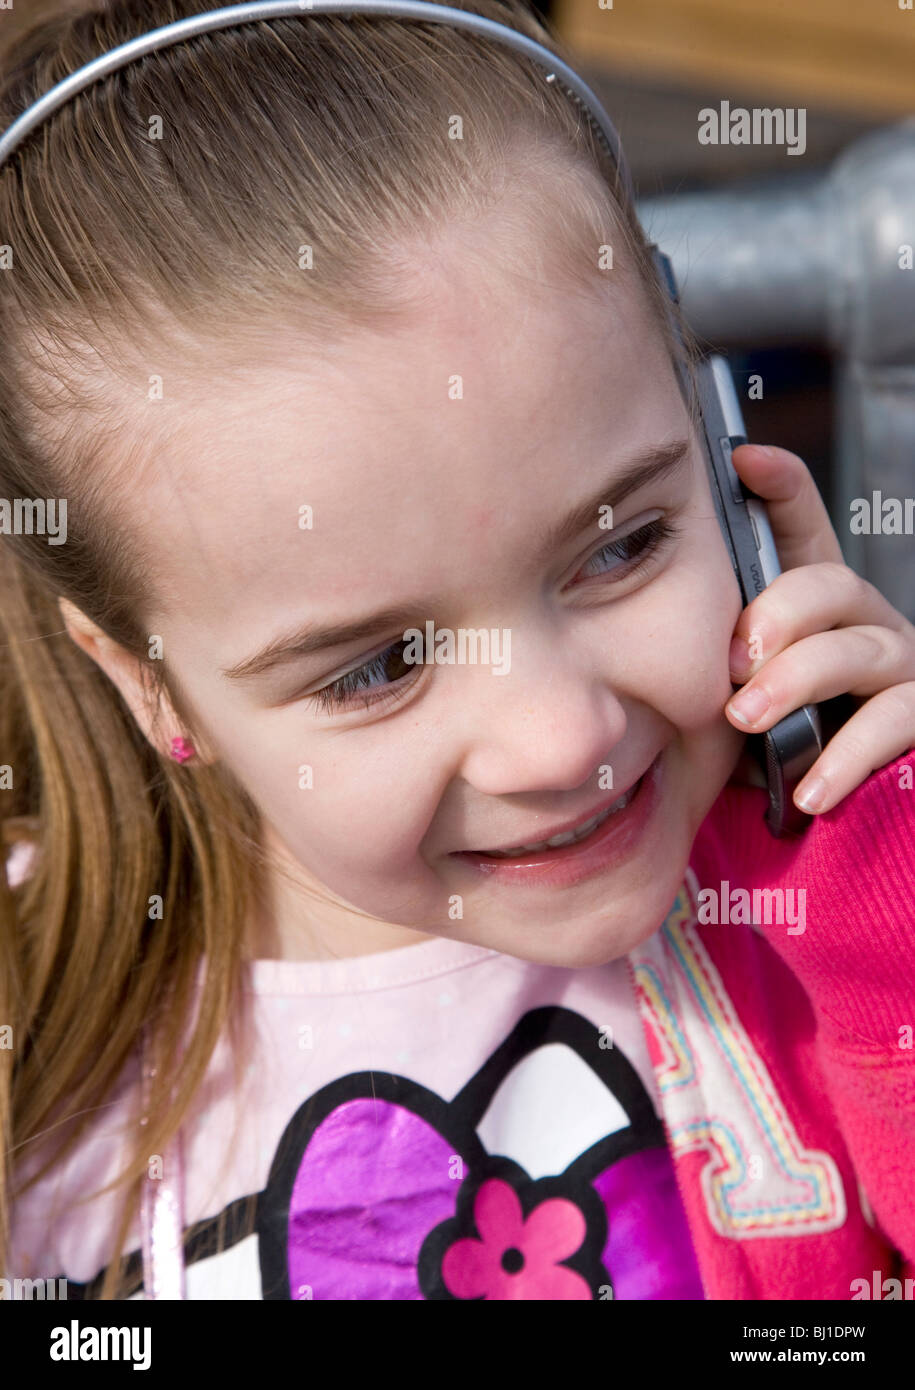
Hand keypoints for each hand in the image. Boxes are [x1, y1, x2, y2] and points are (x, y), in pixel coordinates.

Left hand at [723, 444, 914, 813]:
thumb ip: (705, 665)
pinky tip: (809, 790)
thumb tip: (638, 644)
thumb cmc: (767, 745)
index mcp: (809, 603)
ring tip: (747, 718)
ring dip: (797, 680)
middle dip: (778, 612)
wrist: (824, 815)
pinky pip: (893, 722)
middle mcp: (861, 619)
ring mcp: (897, 664)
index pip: (800, 530)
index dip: (781, 489)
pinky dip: (846, 756)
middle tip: (732, 659)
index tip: (744, 458)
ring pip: (857, 648)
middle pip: (830, 583)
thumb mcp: (729, 697)